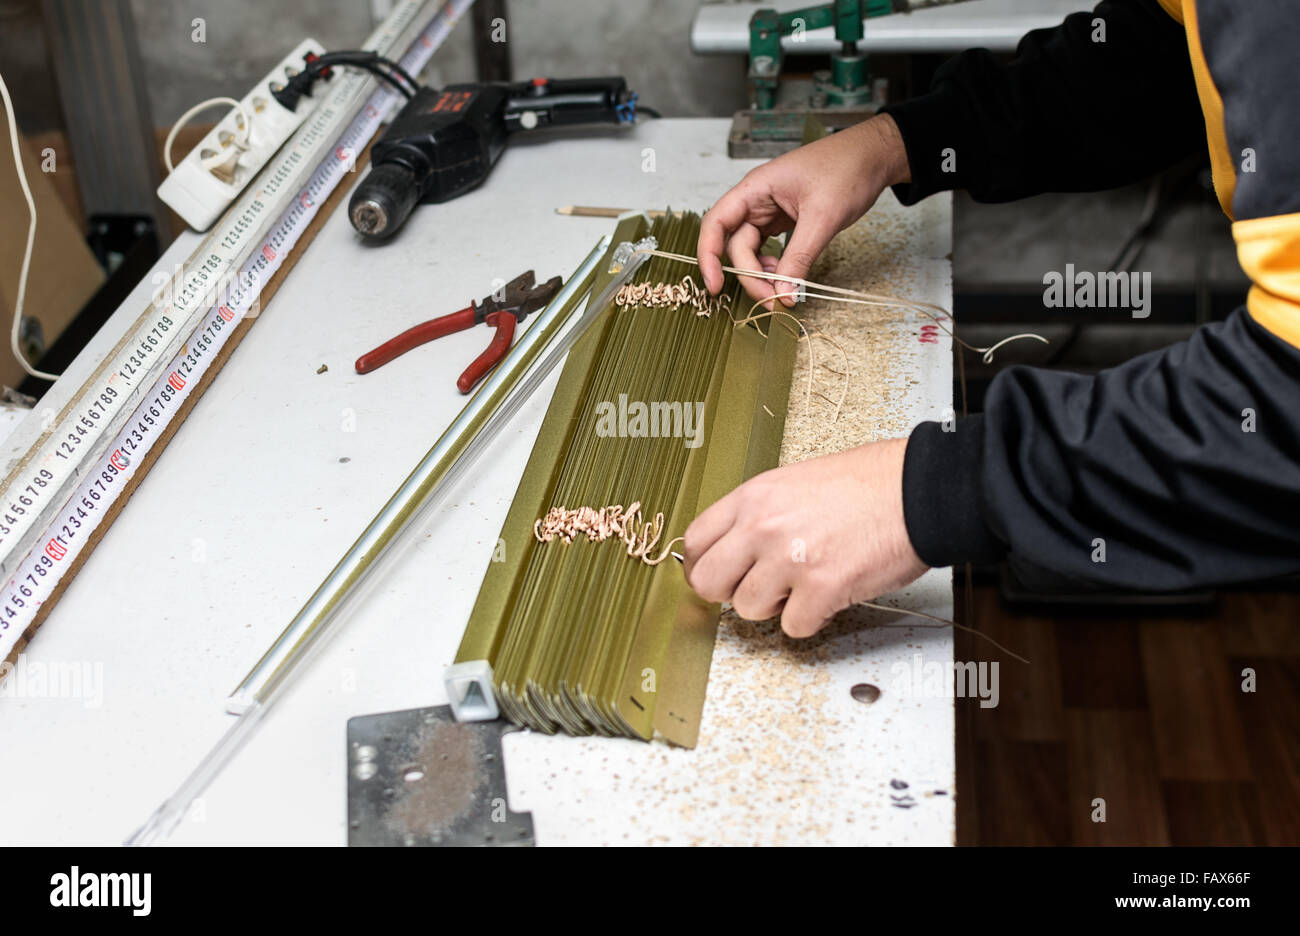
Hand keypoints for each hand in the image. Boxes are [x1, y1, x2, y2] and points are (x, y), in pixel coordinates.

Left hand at [682, 437, 927, 637]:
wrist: (919, 490)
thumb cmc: (869, 483)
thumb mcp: (795, 482)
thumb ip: (761, 513)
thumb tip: (737, 546)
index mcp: (754, 497)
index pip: (695, 541)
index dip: (704, 564)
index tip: (718, 573)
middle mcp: (763, 526)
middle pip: (708, 582)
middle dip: (730, 592)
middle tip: (757, 587)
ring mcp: (789, 558)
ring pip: (748, 608)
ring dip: (776, 605)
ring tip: (804, 584)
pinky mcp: (822, 588)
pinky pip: (794, 626)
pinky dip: (812, 618)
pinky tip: (829, 596)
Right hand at [697, 114, 910, 311]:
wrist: (874, 155)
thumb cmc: (848, 168)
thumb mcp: (823, 217)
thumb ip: (799, 257)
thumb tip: (785, 294)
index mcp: (755, 188)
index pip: (716, 223)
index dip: (709, 256)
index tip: (716, 286)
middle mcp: (756, 200)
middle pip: (736, 245)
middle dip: (750, 275)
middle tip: (774, 300)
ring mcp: (769, 210)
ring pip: (751, 250)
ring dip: (761, 274)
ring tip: (783, 289)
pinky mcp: (784, 220)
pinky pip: (768, 249)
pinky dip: (775, 267)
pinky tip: (787, 275)